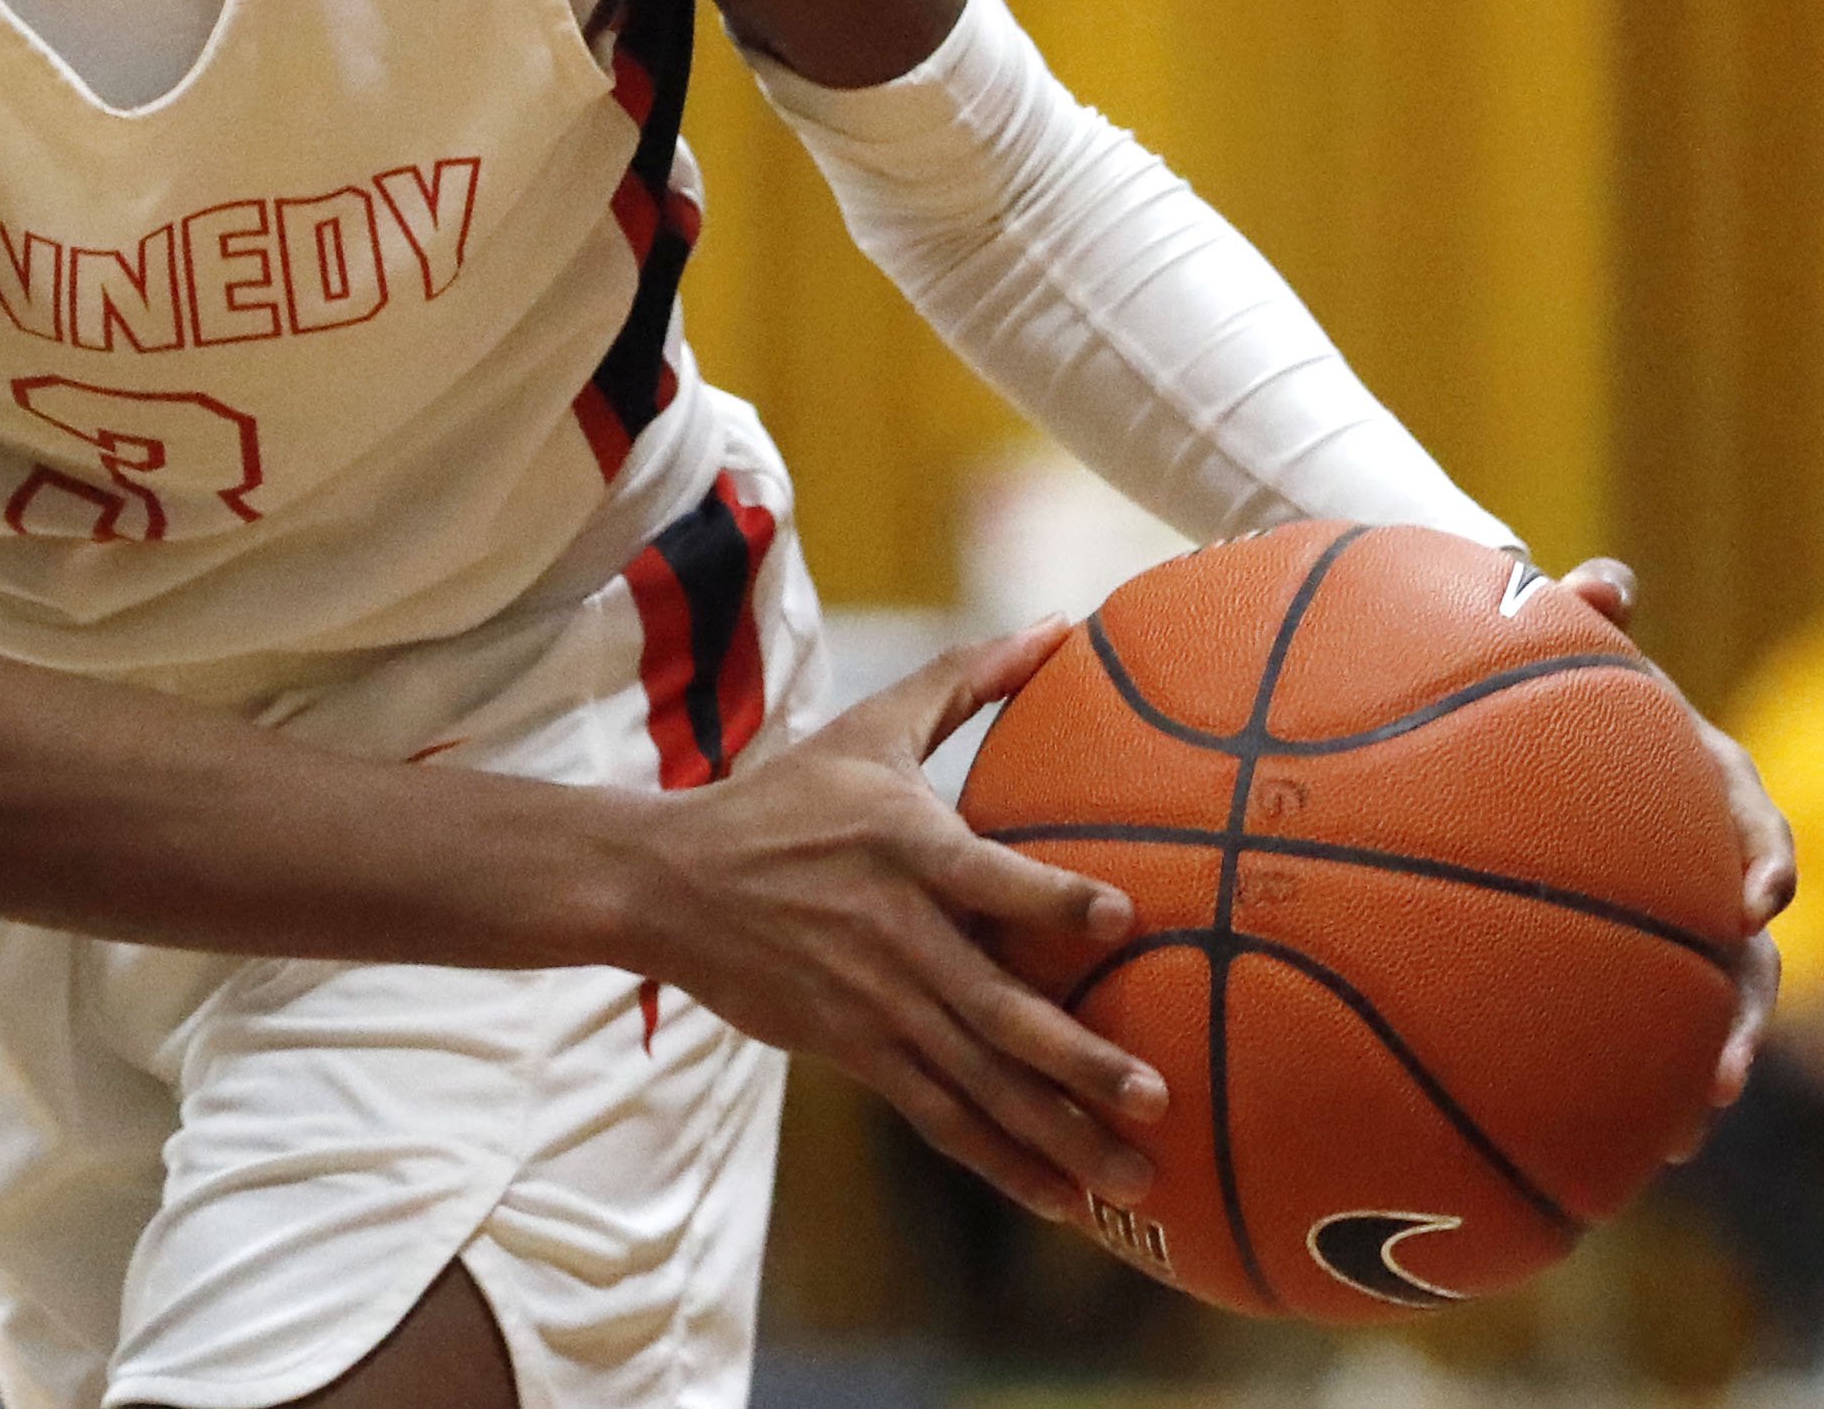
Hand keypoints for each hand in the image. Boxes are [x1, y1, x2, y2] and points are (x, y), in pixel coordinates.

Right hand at [630, 621, 1166, 1226]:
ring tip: (1134, 1173)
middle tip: (1153, 1095)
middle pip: (997, 1007)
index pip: (988, 875)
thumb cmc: (784, 800)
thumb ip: (964, 682)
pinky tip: (1062, 1198)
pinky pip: (939, 1115)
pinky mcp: (854, 1048)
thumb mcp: (866, 730)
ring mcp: (875, 1001)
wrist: (670, 882)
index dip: (1052, 897)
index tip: (1121, 916)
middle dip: (1077, 1060)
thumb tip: (1057, 626)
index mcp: (904, 847)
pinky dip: (1000, 1159)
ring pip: (978, 1080)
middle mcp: (896, 933)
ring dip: (1058, 1131)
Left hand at [1549, 556, 1793, 1140]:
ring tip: (1672, 1135)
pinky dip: (1624, 1081)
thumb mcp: (1552, 641)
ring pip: (1701, 1009)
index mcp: (1694, 786)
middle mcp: (1696, 864)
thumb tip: (1601, 578)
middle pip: (1746, 951)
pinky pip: (1632, 1028)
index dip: (1764, 857)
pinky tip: (1590, 1139)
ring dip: (1695, 1071)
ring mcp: (1663, 920)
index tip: (1758, 897)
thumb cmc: (1533, 677)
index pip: (1751, 823)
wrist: (1496, 714)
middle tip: (1721, 1071)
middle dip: (1740, 1013)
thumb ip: (1576, 613)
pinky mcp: (1616, 959)